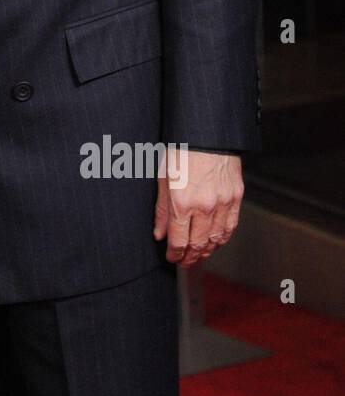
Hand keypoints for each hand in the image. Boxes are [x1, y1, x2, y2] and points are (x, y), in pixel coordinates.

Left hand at [153, 149, 243, 266]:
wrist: (207, 134)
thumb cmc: (182, 150)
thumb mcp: (163, 178)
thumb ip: (162, 210)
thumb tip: (159, 233)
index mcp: (182, 202)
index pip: (178, 240)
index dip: (174, 254)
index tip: (171, 257)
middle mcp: (204, 206)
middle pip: (198, 244)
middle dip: (190, 257)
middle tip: (184, 261)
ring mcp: (223, 203)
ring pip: (217, 239)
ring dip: (207, 251)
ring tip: (199, 255)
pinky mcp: (236, 197)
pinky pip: (231, 226)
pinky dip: (223, 238)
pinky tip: (216, 242)